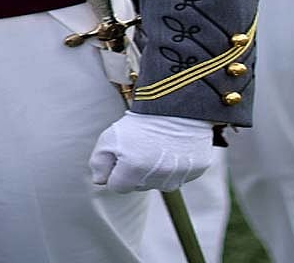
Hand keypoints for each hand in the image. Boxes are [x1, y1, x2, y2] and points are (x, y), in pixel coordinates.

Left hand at [89, 112, 213, 192]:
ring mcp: (178, 176)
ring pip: (160, 183)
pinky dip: (175, 166)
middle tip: (139, 148)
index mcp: (134, 170)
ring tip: (157, 146)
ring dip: (156, 170)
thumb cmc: (141, 121)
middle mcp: (158, 178)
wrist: (177, 106)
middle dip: (135, 171)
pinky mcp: (195, 171)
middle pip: (139, 186)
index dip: (115, 171)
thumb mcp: (109, 137)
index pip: (117, 187)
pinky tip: (172, 148)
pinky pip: (179, 176)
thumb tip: (100, 181)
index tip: (121, 156)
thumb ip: (98, 162)